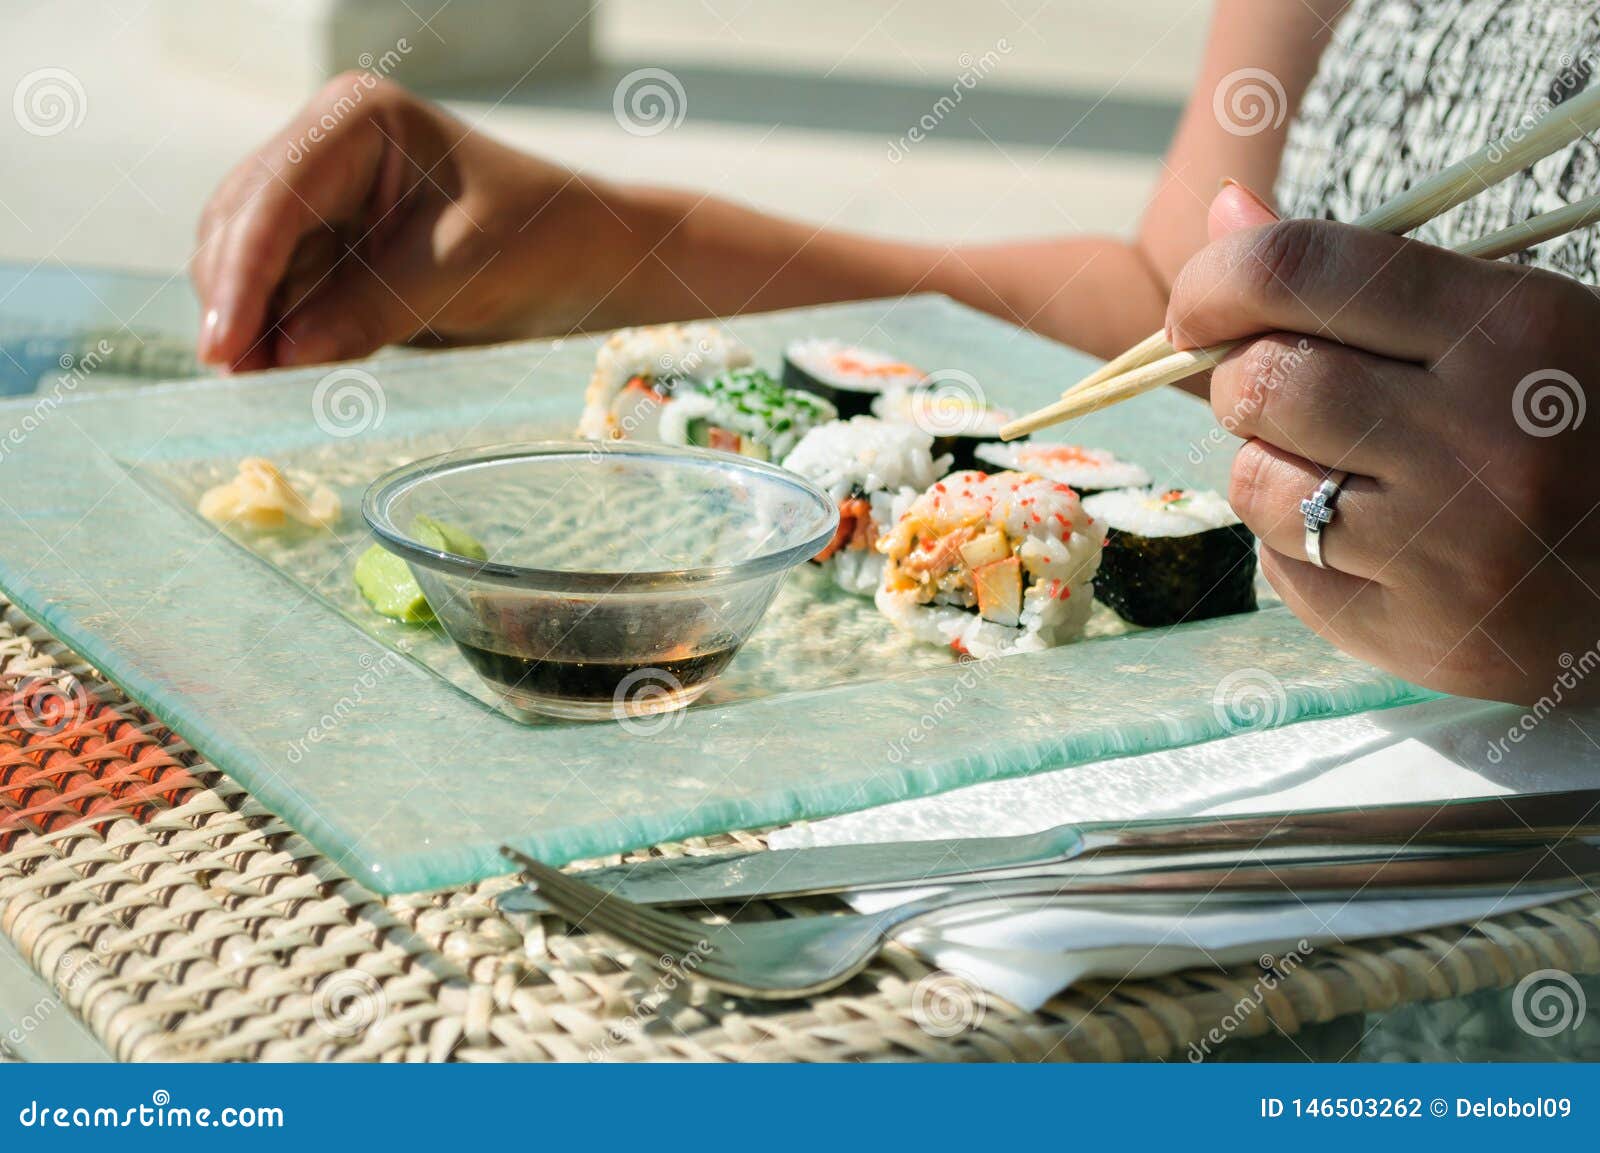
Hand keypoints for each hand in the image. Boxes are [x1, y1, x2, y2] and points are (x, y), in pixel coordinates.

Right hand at [191, 75, 639, 370]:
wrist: (588, 259)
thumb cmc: (540, 239)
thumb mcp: (458, 274)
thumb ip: (368, 309)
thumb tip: (282, 354)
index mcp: (354, 120)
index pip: (274, 196)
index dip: (241, 274)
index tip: (223, 344)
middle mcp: (324, 148)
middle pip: (242, 225)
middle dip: (234, 301)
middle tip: (232, 378)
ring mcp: (324, 198)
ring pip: (251, 264)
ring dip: (249, 323)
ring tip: (252, 387)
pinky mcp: (333, 249)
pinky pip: (284, 293)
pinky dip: (277, 333)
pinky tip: (276, 377)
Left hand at [1167, 184, 1599, 704]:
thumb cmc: (1572, 424)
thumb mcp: (1504, 322)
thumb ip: (1360, 271)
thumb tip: (1227, 211)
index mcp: (1515, 331)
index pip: (1303, 271)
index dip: (1216, 282)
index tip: (1198, 310)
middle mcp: (1487, 438)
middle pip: (1263, 381)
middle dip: (1242, 381)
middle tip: (1283, 393)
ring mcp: (1454, 548)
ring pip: (1257, 482)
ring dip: (1268, 467)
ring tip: (1343, 470)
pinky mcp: (1421, 633)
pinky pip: (1283, 567)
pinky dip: (1297, 546)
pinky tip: (1374, 542)